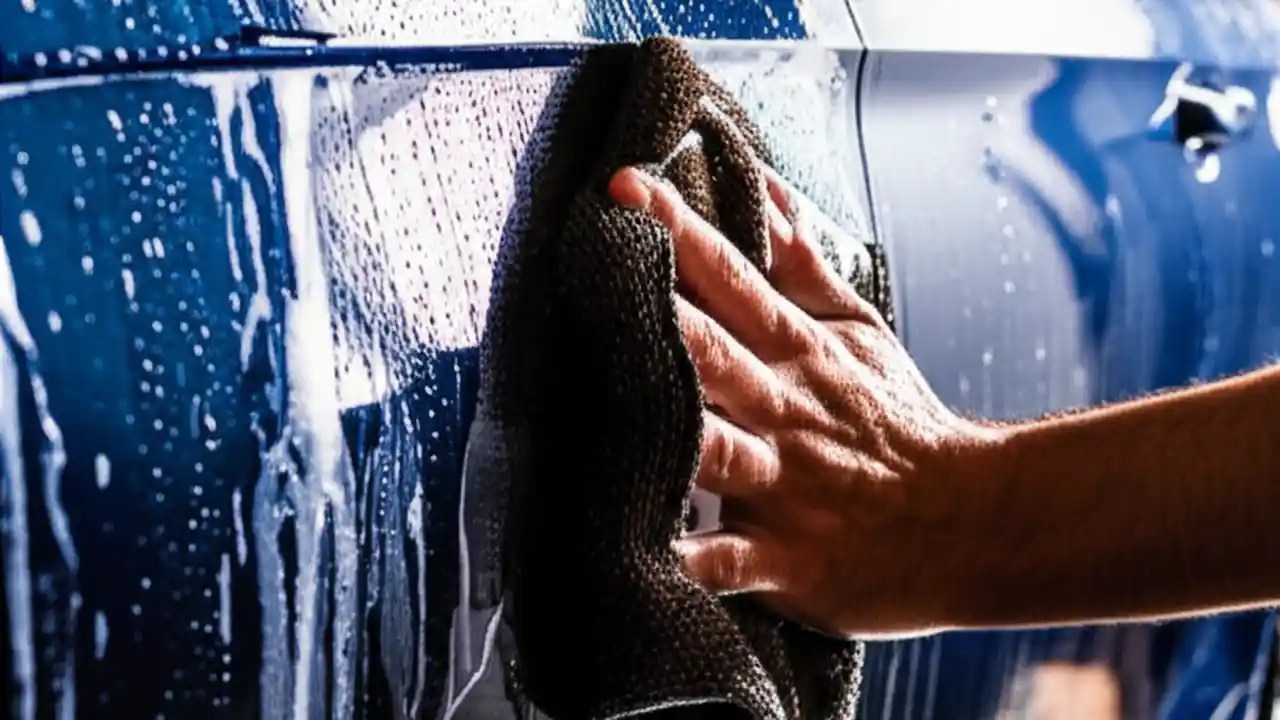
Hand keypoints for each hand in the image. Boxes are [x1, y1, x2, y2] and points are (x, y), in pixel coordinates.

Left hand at [608, 164, 1005, 638]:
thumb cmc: (898, 420)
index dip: (676, 230)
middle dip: (650, 302)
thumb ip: (805, 265)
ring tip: (591, 398)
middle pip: (708, 350)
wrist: (968, 519)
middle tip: (590, 253)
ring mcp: (782, 484)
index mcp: (799, 353)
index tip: (624, 183)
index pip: (730, 279)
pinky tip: (641, 557)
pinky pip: (726, 561)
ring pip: (711, 447)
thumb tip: (763, 189)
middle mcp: (783, 411)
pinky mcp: (784, 557)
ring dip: (660, 424)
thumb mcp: (859, 331)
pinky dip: (691, 561)